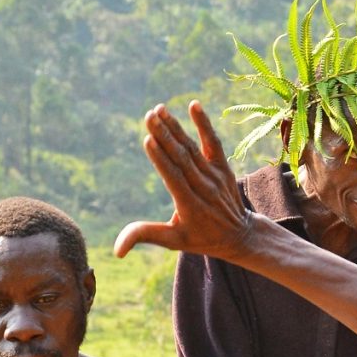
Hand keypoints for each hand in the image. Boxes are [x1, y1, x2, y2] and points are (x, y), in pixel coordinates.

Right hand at [114, 102, 255, 261]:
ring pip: (193, 148)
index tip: (148, 139)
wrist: (240, 235)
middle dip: (165, 136)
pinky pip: (214, 143)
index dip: (162, 158)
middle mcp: (204, 188)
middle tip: (149, 115)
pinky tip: (194, 105)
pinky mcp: (223, 167)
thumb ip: (145, 236)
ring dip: (176, 127)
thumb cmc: (201, 238)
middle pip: (182, 158)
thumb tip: (117, 250)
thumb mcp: (173, 241)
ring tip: (159, 110)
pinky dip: (205, 125)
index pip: (174, 177)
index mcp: (190, 205)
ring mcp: (215, 176)